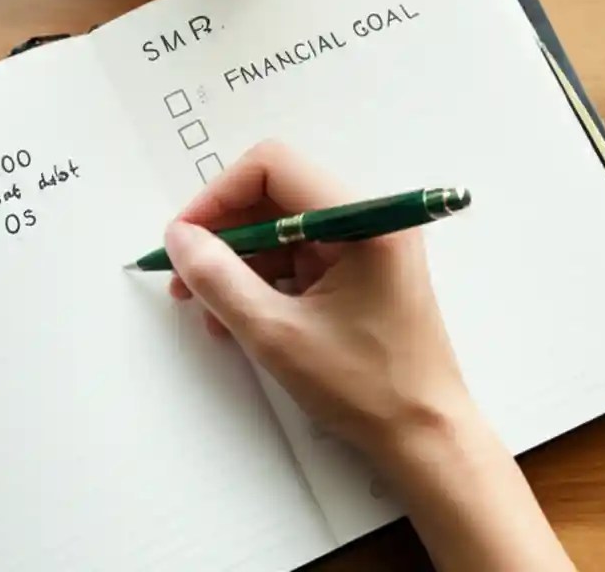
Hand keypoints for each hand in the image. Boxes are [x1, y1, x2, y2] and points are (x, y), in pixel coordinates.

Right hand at [164, 141, 471, 464]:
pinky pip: (295, 259)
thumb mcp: (276, 333)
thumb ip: (218, 279)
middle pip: (274, 196)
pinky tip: (236, 317)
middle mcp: (369, 221)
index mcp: (364, 221)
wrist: (424, 436)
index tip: (185, 238)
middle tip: (185, 274)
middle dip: (223, 234)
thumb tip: (179, 238)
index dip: (218, 197)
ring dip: (236, 263)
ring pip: (279, 230)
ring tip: (206, 307)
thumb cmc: (366, 388)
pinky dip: (260, 282)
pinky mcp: (359, 273)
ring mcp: (365, 247)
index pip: (273, 168)